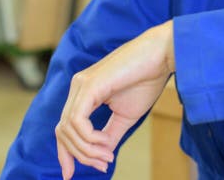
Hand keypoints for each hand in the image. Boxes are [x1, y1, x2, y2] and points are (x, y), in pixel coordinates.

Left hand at [55, 21, 174, 178]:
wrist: (160, 56)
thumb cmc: (146, 80)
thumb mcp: (124, 115)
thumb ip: (109, 135)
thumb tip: (100, 156)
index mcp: (84, 93)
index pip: (64, 128)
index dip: (65, 154)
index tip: (70, 175)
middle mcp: (78, 87)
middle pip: (63, 131)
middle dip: (79, 156)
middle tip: (104, 164)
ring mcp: (81, 84)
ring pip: (69, 129)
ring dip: (87, 149)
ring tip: (108, 155)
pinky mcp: (89, 85)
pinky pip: (77, 121)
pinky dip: (89, 138)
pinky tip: (105, 142)